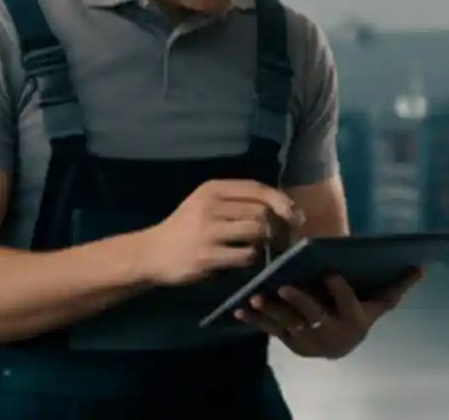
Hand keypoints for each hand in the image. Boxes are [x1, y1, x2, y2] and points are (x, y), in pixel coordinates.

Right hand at [142, 179, 303, 285]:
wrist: (152, 253)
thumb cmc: (185, 228)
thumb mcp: (206, 204)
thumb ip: (238, 201)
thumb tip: (284, 206)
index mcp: (212, 189)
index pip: (256, 189)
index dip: (281, 201)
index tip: (295, 215)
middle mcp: (210, 205)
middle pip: (262, 211)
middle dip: (278, 226)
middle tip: (283, 239)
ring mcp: (208, 231)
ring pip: (257, 231)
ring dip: (266, 243)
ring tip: (263, 249)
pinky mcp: (208, 256)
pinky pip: (246, 255)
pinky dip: (252, 258)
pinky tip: (244, 260)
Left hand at [234, 268, 424, 358]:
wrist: (341, 346)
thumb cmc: (361, 313)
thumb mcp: (379, 302)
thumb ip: (397, 285)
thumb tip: (421, 266)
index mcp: (353, 319)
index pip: (348, 304)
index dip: (340, 291)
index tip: (330, 272)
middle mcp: (330, 333)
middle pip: (313, 317)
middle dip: (298, 302)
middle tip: (282, 286)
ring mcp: (307, 339)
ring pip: (287, 324)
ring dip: (270, 311)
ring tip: (254, 297)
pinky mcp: (288, 341)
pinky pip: (269, 329)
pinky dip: (254, 320)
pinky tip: (239, 307)